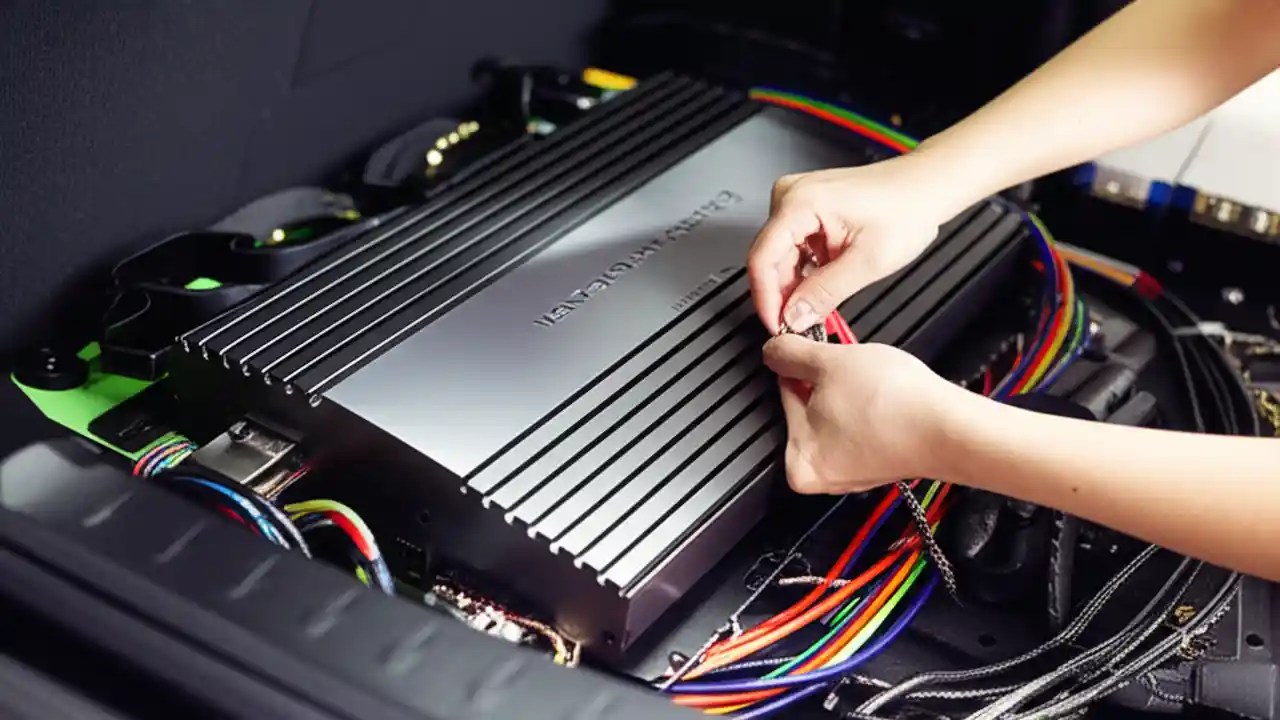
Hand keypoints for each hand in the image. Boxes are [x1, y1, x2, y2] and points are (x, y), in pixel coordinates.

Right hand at [747, 155, 953, 333]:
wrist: (925, 188)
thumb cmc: (907, 208)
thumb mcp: (868, 261)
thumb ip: (825, 293)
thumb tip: (795, 317)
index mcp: (800, 202)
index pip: (762, 259)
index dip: (766, 299)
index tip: (777, 326)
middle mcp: (790, 196)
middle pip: (768, 259)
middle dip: (782, 297)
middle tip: (799, 326)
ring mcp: (796, 202)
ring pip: (779, 258)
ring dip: (795, 287)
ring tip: (816, 308)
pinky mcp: (805, 211)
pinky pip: (792, 249)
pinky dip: (804, 273)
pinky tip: (821, 287)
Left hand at [763, 335, 973, 493]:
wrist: (951, 426)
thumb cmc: (893, 404)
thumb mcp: (828, 361)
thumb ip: (788, 354)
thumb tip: (772, 350)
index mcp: (797, 462)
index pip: (785, 393)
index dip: (802, 364)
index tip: (816, 351)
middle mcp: (820, 477)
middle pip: (810, 408)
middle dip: (828, 382)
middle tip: (852, 370)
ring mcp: (851, 474)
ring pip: (837, 415)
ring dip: (850, 394)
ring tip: (873, 385)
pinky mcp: (878, 465)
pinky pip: (861, 427)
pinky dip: (870, 410)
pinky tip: (886, 400)